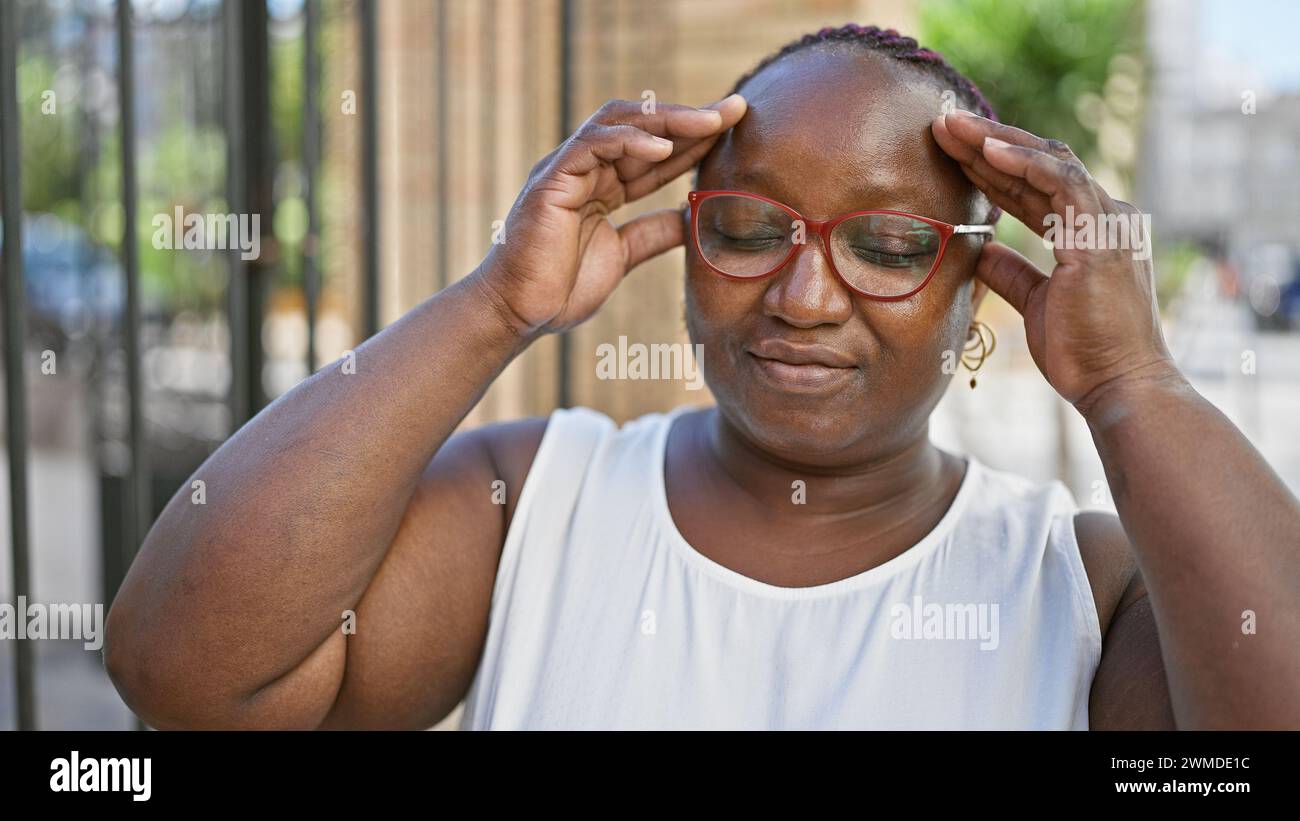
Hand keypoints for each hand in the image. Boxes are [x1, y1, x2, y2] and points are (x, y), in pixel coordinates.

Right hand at [474, 94, 747, 336]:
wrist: (518, 313)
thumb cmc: (561, 289)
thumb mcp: (623, 256)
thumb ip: (652, 234)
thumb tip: (690, 219)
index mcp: (602, 186)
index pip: (656, 154)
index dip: (696, 141)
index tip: (736, 130)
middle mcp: (584, 169)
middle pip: (643, 128)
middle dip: (691, 118)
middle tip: (736, 109)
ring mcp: (566, 170)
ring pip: (619, 124)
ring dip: (668, 120)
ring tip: (710, 122)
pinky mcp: (551, 180)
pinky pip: (592, 145)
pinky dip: (628, 141)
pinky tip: (664, 147)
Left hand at [932, 109, 1181, 412]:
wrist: (1118, 385)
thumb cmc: (1083, 352)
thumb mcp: (1035, 304)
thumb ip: (1013, 273)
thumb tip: (981, 252)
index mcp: (1090, 232)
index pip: (1035, 187)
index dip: (991, 168)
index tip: (949, 152)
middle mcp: (1104, 218)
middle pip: (1040, 163)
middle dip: (988, 142)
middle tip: (942, 122)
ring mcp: (1107, 222)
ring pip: (1050, 160)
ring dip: (997, 141)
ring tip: (952, 125)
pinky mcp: (1101, 236)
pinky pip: (1061, 182)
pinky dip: (1023, 162)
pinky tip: (986, 150)